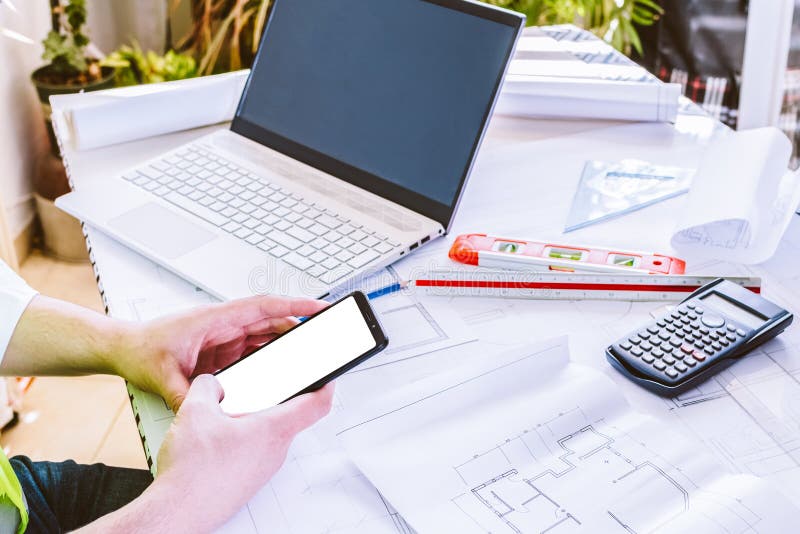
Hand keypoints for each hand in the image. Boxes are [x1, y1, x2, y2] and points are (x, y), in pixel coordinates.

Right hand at [80, 375, 333, 532]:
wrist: (176, 513)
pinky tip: (214, 438)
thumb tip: (212, 383)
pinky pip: (253, 453)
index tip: (326, 372)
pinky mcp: (248, 482)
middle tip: (257, 383)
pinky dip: (241, 439)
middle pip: (290, 416)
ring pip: (268, 435)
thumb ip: (208, 386)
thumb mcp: (195, 411)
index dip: (326, 382)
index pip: (318, 404)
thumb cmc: (191, 471)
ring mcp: (263, 470)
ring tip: (224, 412)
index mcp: (273, 430)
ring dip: (253, 419)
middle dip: (275, 397)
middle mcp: (275, 452)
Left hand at [115, 296, 327, 410]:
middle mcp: (224, 324)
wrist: (123, 348)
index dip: (296, 306)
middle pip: (271, 322)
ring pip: (264, 337)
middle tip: (322, 343)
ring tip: (304, 361)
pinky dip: (267, 359)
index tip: (320, 307)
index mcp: (215, 319)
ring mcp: (224, 336)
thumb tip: (206, 412)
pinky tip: (276, 373)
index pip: (264, 306)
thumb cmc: (141, 350)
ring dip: (283, 347)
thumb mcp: (162, 377)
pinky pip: (252, 351)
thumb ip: (187, 396)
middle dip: (298, 330)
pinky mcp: (222, 349)